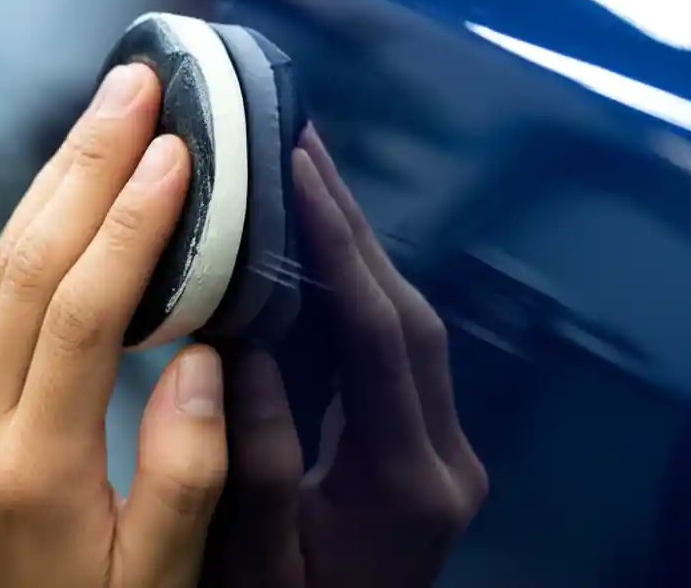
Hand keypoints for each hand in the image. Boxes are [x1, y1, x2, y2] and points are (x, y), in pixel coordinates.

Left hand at [0, 64, 227, 587]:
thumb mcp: (154, 585)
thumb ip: (185, 476)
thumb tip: (208, 362)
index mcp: (31, 463)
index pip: (85, 310)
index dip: (133, 223)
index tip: (176, 153)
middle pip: (31, 258)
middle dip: (88, 160)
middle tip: (137, 85)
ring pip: (1, 260)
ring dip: (57, 176)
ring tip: (108, 111)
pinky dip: (34, 223)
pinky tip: (68, 187)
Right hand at [203, 126, 487, 586]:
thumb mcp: (253, 560)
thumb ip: (253, 458)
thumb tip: (238, 342)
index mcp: (406, 483)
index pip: (377, 335)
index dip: (338, 243)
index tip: (295, 166)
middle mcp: (449, 460)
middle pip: (408, 316)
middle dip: (355, 227)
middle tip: (301, 145)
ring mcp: (452, 457)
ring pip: (415, 329)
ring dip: (363, 254)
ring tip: (306, 182)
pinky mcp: (438, 457)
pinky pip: (405, 354)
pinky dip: (366, 294)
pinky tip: (325, 260)